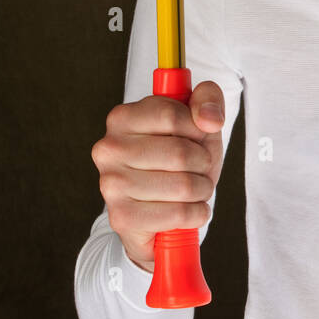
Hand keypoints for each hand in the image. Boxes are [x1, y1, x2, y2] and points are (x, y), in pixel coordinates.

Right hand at [90, 81, 226, 272]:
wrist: (163, 209)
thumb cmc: (181, 159)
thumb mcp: (197, 123)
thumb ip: (208, 100)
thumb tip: (210, 119)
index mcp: (122, 118)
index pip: (172, 115)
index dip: (197, 129)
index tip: (198, 137)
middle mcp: (109, 149)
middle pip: (180, 153)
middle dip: (204, 163)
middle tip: (198, 168)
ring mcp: (111, 184)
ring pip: (183, 185)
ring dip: (202, 190)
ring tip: (193, 189)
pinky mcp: (122, 217)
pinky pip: (179, 214)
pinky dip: (197, 213)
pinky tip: (189, 209)